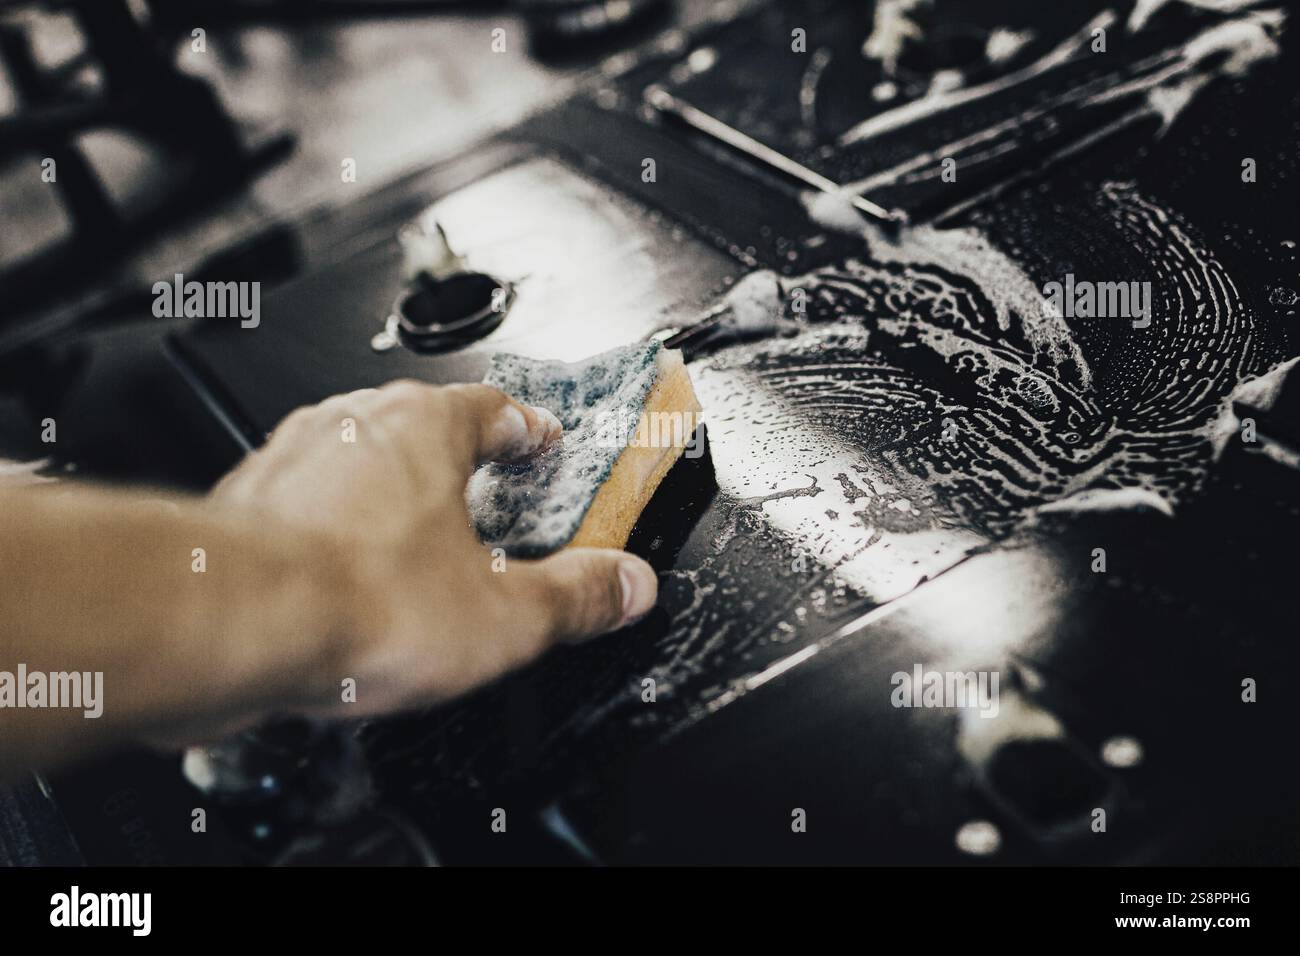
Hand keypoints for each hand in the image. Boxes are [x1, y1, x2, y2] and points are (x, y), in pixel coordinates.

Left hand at [210, 380, 658, 716]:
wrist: (226, 626)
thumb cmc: (352, 601)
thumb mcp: (505, 616)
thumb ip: (578, 598)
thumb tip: (627, 586)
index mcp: (425, 425)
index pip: (495, 406)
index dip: (526, 428)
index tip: (540, 440)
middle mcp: (352, 424)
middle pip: (421, 427)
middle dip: (456, 464)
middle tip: (484, 502)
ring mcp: (290, 460)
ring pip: (356, 463)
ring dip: (388, 496)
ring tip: (414, 551)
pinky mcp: (243, 506)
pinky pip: (305, 505)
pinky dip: (333, 531)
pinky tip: (345, 584)